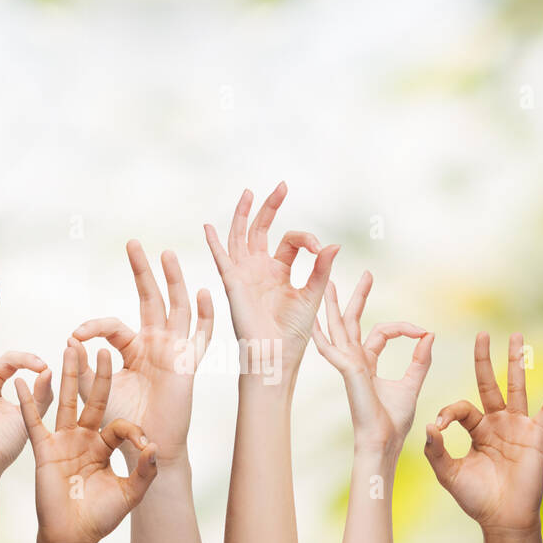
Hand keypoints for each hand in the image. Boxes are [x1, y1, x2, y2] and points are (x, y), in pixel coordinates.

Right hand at [17, 347, 157, 542]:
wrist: (73, 537)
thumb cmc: (101, 517)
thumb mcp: (131, 494)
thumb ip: (145, 471)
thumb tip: (155, 446)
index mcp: (105, 446)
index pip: (119, 425)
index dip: (132, 431)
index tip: (144, 443)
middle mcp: (84, 438)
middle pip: (92, 400)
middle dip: (98, 376)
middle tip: (103, 349)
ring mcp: (63, 441)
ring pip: (65, 402)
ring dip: (67, 376)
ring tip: (69, 348)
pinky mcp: (44, 449)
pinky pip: (35, 422)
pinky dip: (29, 403)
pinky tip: (23, 382)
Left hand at [70, 240, 212, 462]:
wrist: (146, 445)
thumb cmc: (121, 421)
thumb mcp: (95, 389)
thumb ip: (83, 367)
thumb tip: (70, 342)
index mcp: (132, 349)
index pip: (113, 324)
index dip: (93, 326)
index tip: (74, 336)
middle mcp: (155, 344)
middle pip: (150, 299)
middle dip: (141, 271)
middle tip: (132, 243)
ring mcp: (174, 351)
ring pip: (177, 308)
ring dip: (173, 281)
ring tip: (167, 254)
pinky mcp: (188, 364)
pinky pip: (202, 337)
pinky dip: (205, 316)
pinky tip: (204, 292)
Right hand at [204, 182, 337, 381]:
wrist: (276, 356)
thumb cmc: (294, 333)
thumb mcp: (312, 294)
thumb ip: (321, 269)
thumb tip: (334, 244)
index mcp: (280, 271)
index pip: (291, 241)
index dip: (306, 239)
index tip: (319, 249)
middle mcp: (260, 269)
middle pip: (262, 230)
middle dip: (271, 207)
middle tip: (282, 186)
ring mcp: (245, 274)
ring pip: (240, 236)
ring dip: (244, 214)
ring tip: (250, 192)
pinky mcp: (234, 283)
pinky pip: (221, 259)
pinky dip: (214, 243)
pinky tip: (208, 227)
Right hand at [311, 271, 432, 452]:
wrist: (383, 442)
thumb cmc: (393, 421)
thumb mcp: (411, 384)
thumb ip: (419, 360)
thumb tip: (429, 335)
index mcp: (367, 363)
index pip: (381, 333)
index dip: (403, 329)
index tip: (422, 332)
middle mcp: (354, 361)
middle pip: (352, 322)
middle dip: (358, 297)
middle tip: (367, 274)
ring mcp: (347, 365)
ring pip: (338, 327)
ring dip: (333, 304)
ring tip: (329, 281)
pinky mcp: (348, 371)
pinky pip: (331, 348)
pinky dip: (321, 334)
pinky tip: (313, 320)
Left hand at [424, 332, 542, 534]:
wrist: (503, 519)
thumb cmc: (476, 498)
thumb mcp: (448, 473)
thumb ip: (436, 450)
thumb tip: (429, 425)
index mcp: (476, 430)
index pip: (462, 407)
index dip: (449, 412)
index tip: (440, 425)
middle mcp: (497, 423)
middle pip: (490, 384)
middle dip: (486, 359)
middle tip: (483, 333)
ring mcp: (518, 427)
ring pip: (517, 388)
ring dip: (517, 362)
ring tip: (517, 336)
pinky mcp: (536, 436)